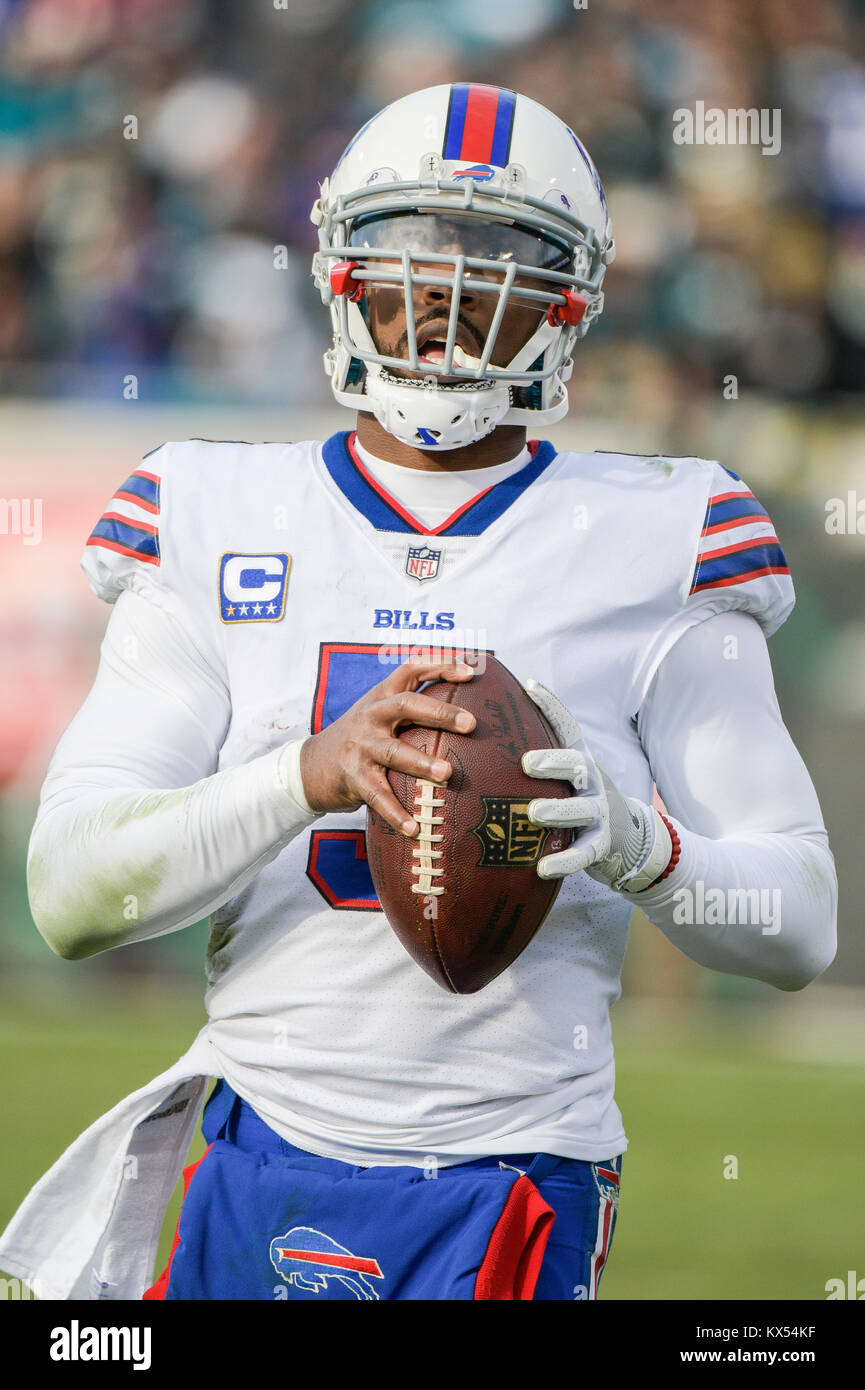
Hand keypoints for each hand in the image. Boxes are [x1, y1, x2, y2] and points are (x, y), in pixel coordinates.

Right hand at [298, 655, 475, 836]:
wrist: (310, 767)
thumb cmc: (360, 739)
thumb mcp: (379, 715)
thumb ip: (411, 710)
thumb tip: (466, 715)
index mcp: (381, 697)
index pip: (411, 670)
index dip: (440, 666)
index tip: (470, 672)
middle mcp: (371, 716)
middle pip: (406, 704)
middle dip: (440, 712)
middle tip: (471, 723)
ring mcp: (360, 745)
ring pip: (394, 751)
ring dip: (422, 762)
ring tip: (447, 773)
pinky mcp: (353, 776)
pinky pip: (378, 796)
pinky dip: (396, 812)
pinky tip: (415, 827)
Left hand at [521, 678, 672, 890]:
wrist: (630, 839)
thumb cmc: (581, 801)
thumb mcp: (569, 776)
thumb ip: (542, 759)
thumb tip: (491, 735)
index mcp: (580, 761)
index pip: (567, 728)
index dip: (551, 705)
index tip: (529, 685)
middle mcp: (593, 782)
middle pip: (577, 765)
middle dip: (554, 762)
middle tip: (528, 763)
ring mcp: (600, 813)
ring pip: (581, 809)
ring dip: (558, 811)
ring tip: (534, 813)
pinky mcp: (601, 845)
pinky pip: (583, 854)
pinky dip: (564, 861)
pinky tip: (543, 868)